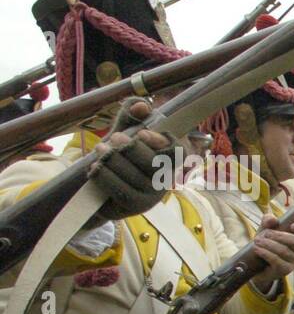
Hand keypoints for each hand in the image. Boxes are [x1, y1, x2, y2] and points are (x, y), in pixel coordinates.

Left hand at [92, 99, 175, 220]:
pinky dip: (105, 177)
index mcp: (168, 158)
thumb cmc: (118, 154)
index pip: (177, 151)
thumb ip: (133, 116)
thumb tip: (141, 106)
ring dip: (113, 160)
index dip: (161, 142)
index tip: (141, 133)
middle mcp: (165, 178)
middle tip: (114, 137)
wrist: (101, 187)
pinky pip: (122, 192)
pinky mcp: (136, 207)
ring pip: (136, 177)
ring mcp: (152, 195)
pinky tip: (95, 168)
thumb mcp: (125, 130)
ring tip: (99, 149)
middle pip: (154, 164)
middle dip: (131, 149)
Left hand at [251, 214, 293, 291]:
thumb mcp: (266, 229)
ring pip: (284, 251)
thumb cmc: (266, 243)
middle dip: (279, 236)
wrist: (258, 264)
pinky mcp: (285, 270)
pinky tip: (257, 249)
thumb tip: (272, 219)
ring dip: (269, 244)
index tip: (293, 226)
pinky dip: (266, 253)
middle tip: (265, 233)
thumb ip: (268, 221)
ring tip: (257, 241)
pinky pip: (277, 261)